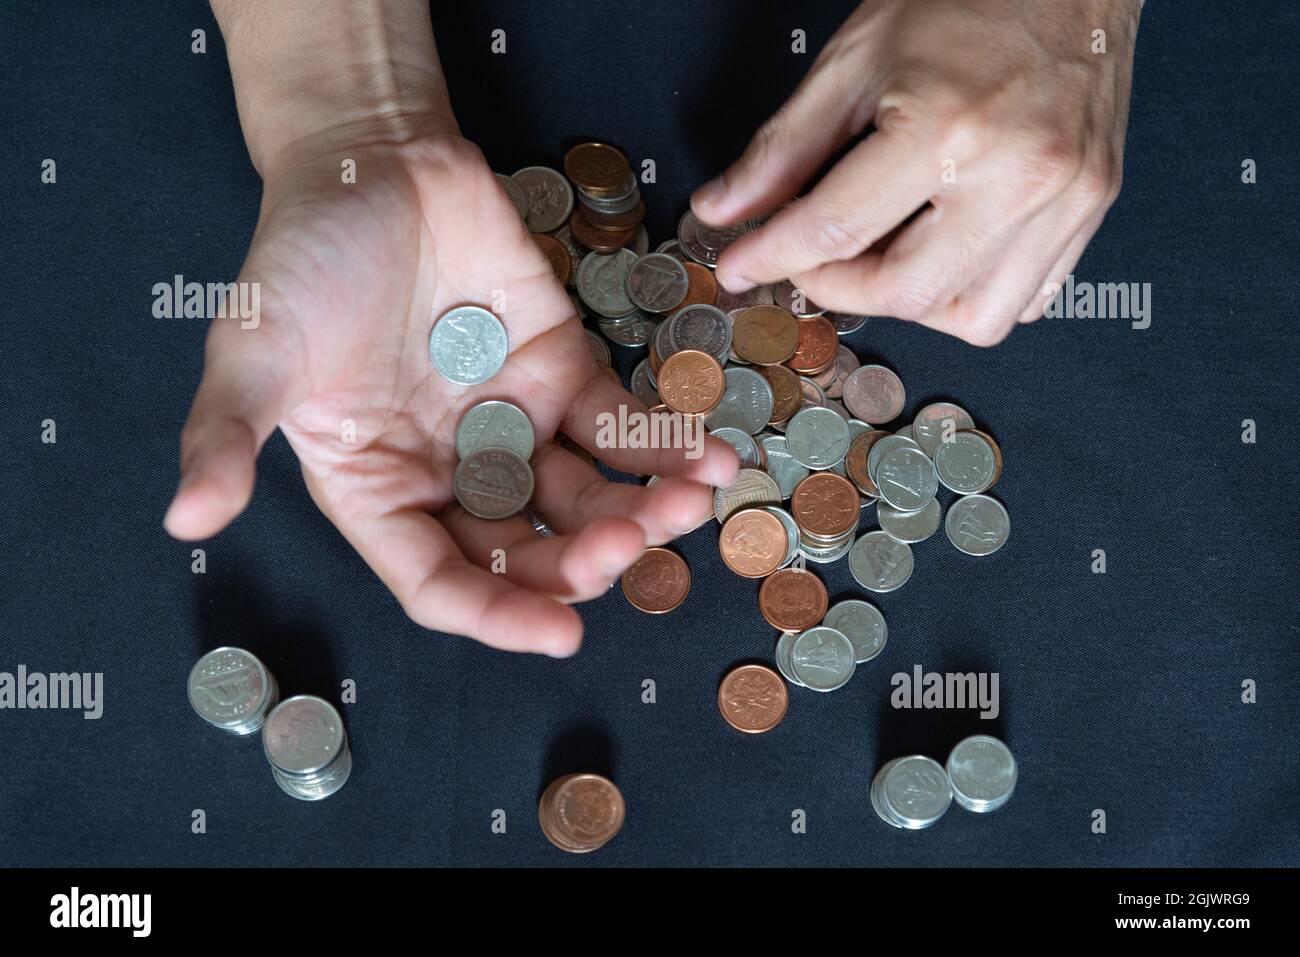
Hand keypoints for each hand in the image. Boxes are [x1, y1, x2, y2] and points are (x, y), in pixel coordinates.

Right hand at [164, 131, 736, 653]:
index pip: (441, 580)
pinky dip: (666, 444)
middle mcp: (453, 471)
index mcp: (381, 488)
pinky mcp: (563, 371)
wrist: (374, 159)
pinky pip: (621, 425)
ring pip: (586, 497)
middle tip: (627, 544)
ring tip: (688, 502)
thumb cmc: (304, 258)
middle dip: (582, 561)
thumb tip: (182, 522)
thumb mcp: (254, 348)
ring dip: (641, 510)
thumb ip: (227, 434)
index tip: (561, 635)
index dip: (497, 615)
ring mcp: (514, 424)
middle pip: (527, 550)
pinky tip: (710, 458)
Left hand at [691, 0, 1140, 345]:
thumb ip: (783, 149)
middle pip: (904, 292)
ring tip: (883, 252)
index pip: (835, 229)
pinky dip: (968, 293)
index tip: (740, 266)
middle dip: (840, 287)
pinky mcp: (1091, 208)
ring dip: (908, 300)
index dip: (772, 255)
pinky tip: (941, 249)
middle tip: (814, 256)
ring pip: (969, 317)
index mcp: (949, 129)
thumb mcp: (854, 59)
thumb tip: (723, 210)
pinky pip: (1022, 300)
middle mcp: (1017, 175)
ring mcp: (1065, 199)